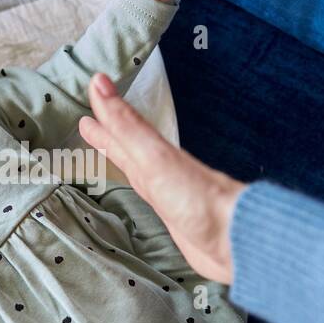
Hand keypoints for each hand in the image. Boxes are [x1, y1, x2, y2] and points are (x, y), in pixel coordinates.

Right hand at [78, 72, 245, 284]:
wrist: (236, 240)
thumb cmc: (197, 198)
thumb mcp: (155, 157)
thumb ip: (127, 125)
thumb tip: (100, 82)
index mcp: (156, 155)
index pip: (123, 131)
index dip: (106, 117)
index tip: (89, 99)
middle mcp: (163, 172)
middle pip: (130, 149)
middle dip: (110, 136)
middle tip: (87, 124)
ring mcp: (171, 195)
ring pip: (139, 171)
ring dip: (123, 160)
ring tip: (108, 151)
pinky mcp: (176, 221)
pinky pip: (148, 199)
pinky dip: (138, 189)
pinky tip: (143, 191)